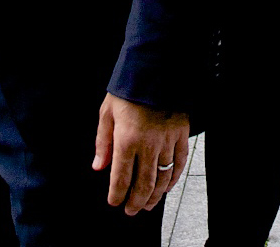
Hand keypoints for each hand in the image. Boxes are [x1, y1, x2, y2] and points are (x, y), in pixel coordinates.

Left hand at [92, 94, 189, 214]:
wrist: (154, 69)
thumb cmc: (127, 90)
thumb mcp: (106, 113)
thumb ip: (102, 143)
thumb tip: (98, 167)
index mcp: (126, 140)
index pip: (121, 177)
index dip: (117, 195)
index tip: (114, 203)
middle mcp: (148, 144)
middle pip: (144, 183)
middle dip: (136, 201)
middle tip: (131, 211)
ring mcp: (167, 140)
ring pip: (162, 177)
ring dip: (155, 195)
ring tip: (148, 205)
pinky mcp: (181, 134)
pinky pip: (179, 162)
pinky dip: (173, 178)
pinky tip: (167, 186)